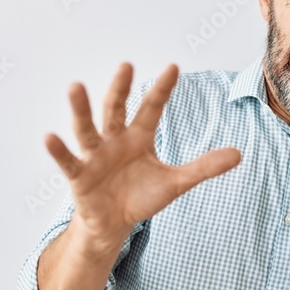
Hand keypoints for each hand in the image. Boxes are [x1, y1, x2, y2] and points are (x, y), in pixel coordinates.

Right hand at [44, 62, 241, 248]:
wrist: (115, 224)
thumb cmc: (141, 197)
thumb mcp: (176, 182)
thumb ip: (204, 167)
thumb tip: (239, 153)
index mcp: (138, 137)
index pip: (151, 108)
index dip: (162, 89)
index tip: (174, 67)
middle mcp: (114, 139)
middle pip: (116, 109)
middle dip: (120, 88)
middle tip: (126, 65)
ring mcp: (94, 155)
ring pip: (87, 128)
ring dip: (81, 108)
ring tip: (75, 86)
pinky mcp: (79, 175)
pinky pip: (68, 160)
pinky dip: (59, 149)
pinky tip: (50, 136)